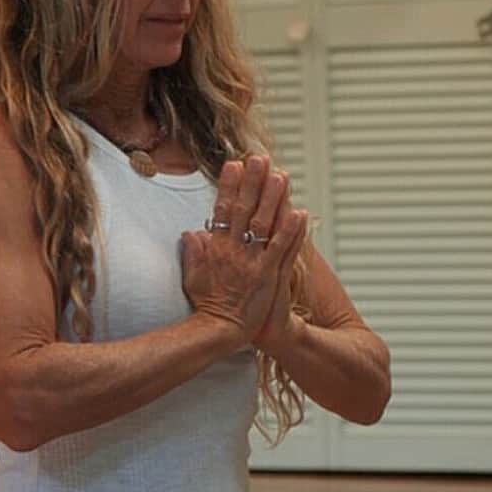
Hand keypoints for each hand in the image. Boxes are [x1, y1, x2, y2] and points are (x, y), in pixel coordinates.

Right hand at [181, 155, 307, 346]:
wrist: (219, 332)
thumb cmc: (207, 305)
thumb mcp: (192, 275)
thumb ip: (193, 252)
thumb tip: (192, 231)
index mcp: (216, 248)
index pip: (222, 210)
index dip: (228, 186)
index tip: (234, 165)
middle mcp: (235, 250)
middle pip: (244, 209)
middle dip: (253, 182)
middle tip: (260, 159)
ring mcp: (253, 262)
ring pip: (265, 224)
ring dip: (274, 199)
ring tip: (282, 177)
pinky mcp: (269, 276)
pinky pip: (283, 250)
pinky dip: (291, 231)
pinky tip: (299, 213)